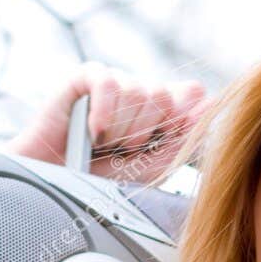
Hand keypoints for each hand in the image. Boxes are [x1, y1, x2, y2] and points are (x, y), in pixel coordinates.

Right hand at [6, 62, 209, 183]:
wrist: (52, 184)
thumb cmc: (98, 177)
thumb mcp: (148, 168)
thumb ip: (179, 138)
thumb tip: (207, 102)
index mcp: (160, 111)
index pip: (192, 95)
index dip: (179, 121)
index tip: (158, 146)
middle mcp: (139, 91)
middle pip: (163, 95)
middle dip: (144, 133)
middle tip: (121, 150)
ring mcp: (113, 81)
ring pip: (137, 92)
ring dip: (120, 130)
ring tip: (102, 144)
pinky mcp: (85, 77)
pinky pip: (110, 84)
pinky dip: (104, 114)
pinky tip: (94, 132)